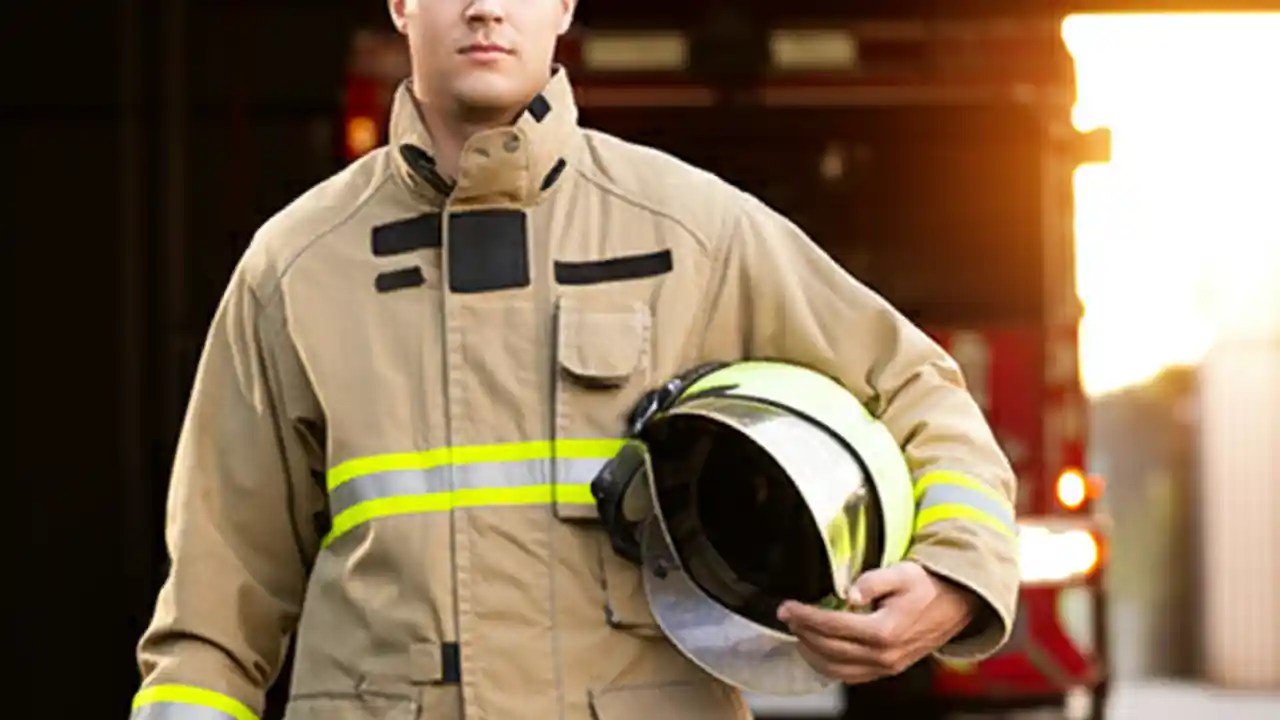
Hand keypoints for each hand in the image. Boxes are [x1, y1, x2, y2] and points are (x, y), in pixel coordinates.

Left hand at [776, 561, 979, 683]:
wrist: (955, 605)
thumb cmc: (927, 586)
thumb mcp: (903, 572)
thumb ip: (874, 580)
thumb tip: (851, 592)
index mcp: (884, 630)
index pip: (832, 626)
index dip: (805, 617)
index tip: (787, 607)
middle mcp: (884, 655)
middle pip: (829, 649)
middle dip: (803, 632)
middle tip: (788, 616)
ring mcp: (886, 666)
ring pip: (836, 669)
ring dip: (811, 653)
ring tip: (798, 633)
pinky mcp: (888, 670)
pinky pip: (851, 677)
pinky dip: (829, 666)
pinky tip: (818, 651)